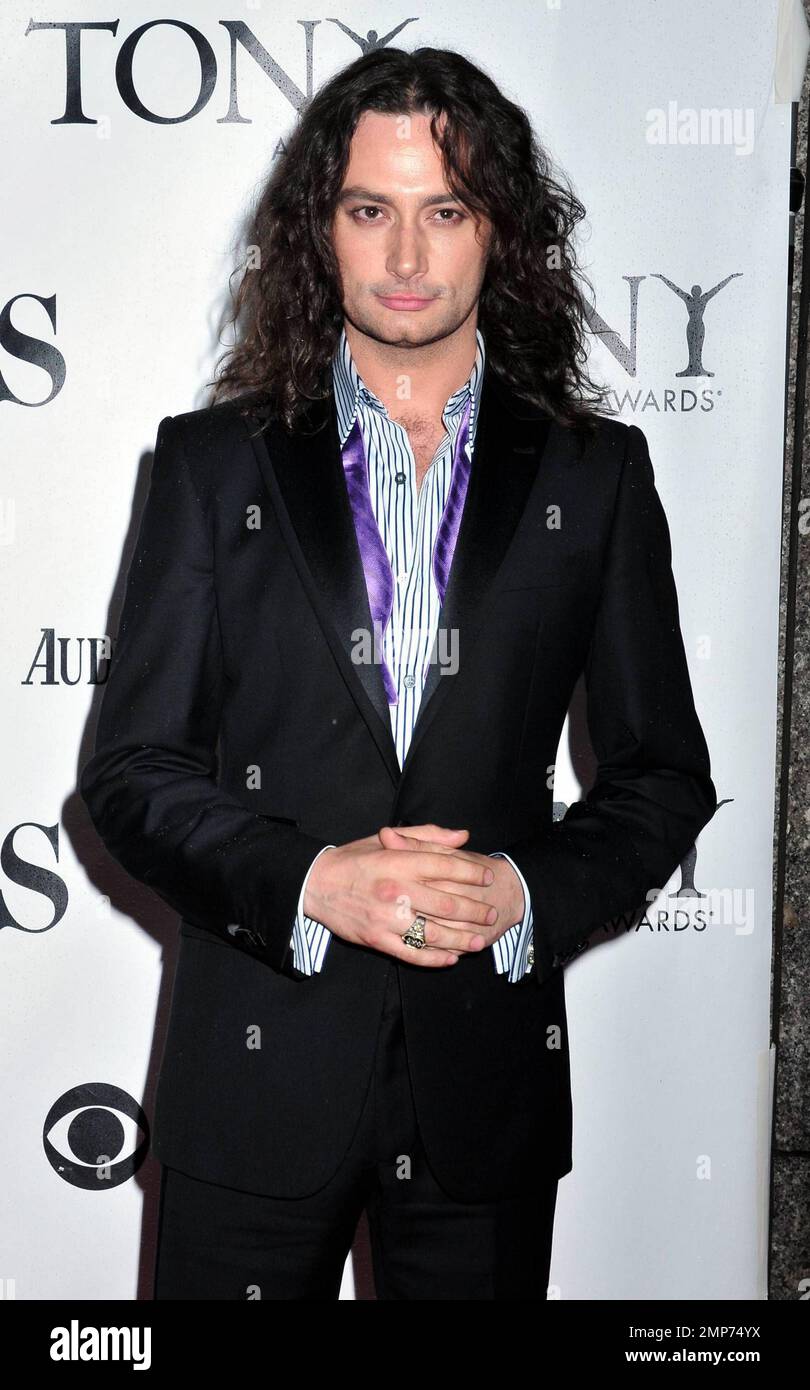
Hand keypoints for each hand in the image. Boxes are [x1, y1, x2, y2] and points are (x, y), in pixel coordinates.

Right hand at [303, 823, 497, 966]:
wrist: (315, 884)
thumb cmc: (354, 859)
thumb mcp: (385, 839)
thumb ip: (426, 836)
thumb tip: (462, 836)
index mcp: (398, 861)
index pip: (445, 866)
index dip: (472, 872)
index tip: (488, 876)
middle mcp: (395, 890)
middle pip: (446, 903)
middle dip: (475, 910)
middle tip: (492, 913)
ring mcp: (386, 917)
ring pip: (433, 933)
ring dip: (461, 939)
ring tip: (479, 940)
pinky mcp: (376, 939)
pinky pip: (411, 953)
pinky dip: (434, 958)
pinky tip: (450, 958)